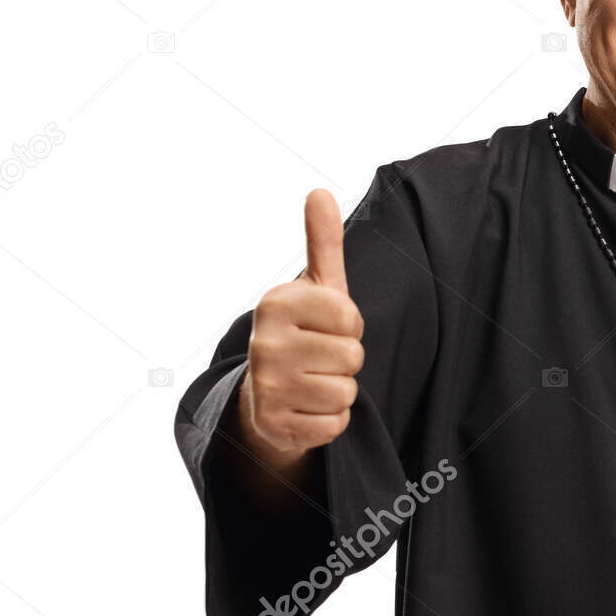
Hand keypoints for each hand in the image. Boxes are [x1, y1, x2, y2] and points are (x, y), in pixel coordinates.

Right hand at [239, 189, 364, 469]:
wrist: (268, 394)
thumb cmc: (305, 332)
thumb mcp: (317, 287)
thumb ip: (323, 242)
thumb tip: (320, 191)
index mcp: (275, 303)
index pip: (350, 317)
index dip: (350, 326)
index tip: (327, 327)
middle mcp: (263, 343)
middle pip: (351, 356)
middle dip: (346, 360)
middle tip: (320, 357)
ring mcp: (265, 386)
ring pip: (345, 392)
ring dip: (339, 391)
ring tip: (314, 381)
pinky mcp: (273, 424)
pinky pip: (335, 424)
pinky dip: (330, 421)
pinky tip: (308, 407)